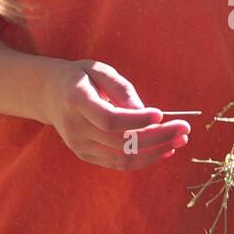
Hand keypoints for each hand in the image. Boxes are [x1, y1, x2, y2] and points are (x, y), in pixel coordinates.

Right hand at [42, 59, 189, 170]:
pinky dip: (145, 159)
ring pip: (123, 158)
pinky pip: (119, 164)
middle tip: (184, 128)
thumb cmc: (80, 78)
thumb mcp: (99, 70)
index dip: (137, 121)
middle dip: (158, 137)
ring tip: (180, 140)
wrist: (50, 94)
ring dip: (156, 152)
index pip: (110, 120)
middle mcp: (76, 128)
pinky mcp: (87, 155)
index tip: (161, 113)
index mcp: (76, 102)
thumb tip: (144, 110)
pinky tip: (165, 150)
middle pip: (122, 142)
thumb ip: (120, 88)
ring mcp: (80, 146)